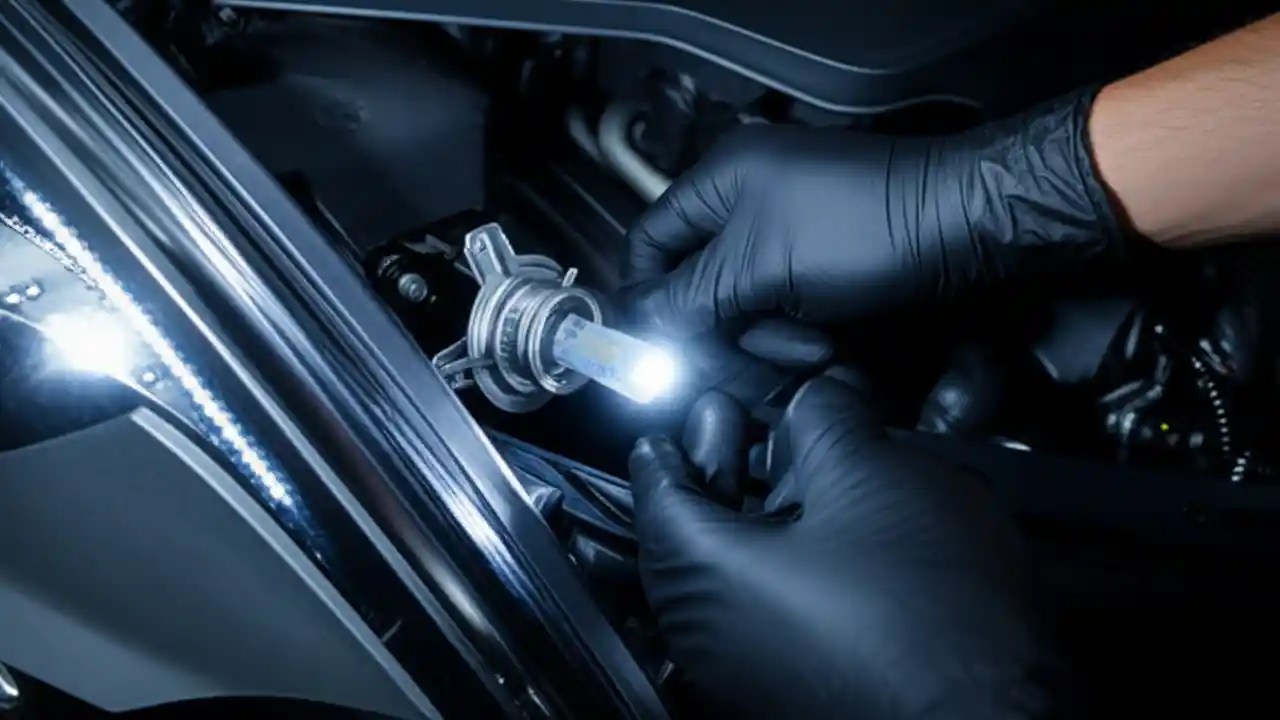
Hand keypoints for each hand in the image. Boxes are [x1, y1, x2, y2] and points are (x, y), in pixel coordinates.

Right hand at [624, 89, 1123, 336]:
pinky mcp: (827, 269)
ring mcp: (791, 238)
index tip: (653, 345)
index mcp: (722, 182)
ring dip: (774, 342)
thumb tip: (641, 325)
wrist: (968, 230)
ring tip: (816, 344)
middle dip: (728, 331)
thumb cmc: (868, 226)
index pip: (649, 240)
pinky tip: (833, 346)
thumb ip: (690, 298)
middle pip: (698, 288)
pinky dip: (804, 338)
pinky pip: (789, 316)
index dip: (644, 296)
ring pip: (747, 312)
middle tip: (754, 355)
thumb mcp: (760, 265)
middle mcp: (750, 205)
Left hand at [630, 377, 1057, 718]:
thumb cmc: (918, 604)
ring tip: (801, 475)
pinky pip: (773, 618)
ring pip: (737, 579)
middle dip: (718, 473)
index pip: (657, 496)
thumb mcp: (870, 477)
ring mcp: (750, 675)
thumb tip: (812, 399)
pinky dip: (790, 568)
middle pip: (695, 537)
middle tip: (730, 425)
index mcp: (701, 576)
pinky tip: (842, 541)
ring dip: (761, 518)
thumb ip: (826, 422)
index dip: (672, 446)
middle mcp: (707, 637)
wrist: (990, 719)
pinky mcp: (799, 695)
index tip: (676, 422)